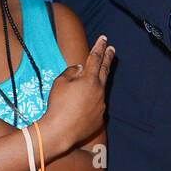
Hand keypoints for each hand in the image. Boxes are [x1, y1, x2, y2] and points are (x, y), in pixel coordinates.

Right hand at [42, 35, 114, 152]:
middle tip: (112, 49)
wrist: (60, 131)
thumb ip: (72, 71)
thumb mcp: (60, 82)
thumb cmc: (57, 105)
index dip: (99, 47)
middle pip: (105, 70)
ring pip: (100, 90)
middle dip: (108, 57)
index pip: (95, 58)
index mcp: (89, 79)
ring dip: (96, 84)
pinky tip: (81, 107)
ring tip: (89, 83)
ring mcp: (101, 105)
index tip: (104, 38)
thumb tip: (81, 68)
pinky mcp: (100, 118)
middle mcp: (99, 91)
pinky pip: (96, 106)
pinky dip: (91, 102)